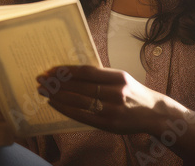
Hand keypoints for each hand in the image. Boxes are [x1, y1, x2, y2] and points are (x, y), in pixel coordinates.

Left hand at [36, 65, 185, 135]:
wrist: (153, 113)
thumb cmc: (133, 93)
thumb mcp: (121, 79)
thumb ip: (100, 77)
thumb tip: (71, 73)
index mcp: (118, 77)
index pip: (86, 71)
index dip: (66, 71)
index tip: (50, 69)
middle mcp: (115, 92)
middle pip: (79, 86)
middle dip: (57, 83)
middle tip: (40, 80)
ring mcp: (112, 109)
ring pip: (78, 101)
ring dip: (57, 96)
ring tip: (43, 91)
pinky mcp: (108, 124)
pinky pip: (82, 115)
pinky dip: (66, 109)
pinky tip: (55, 104)